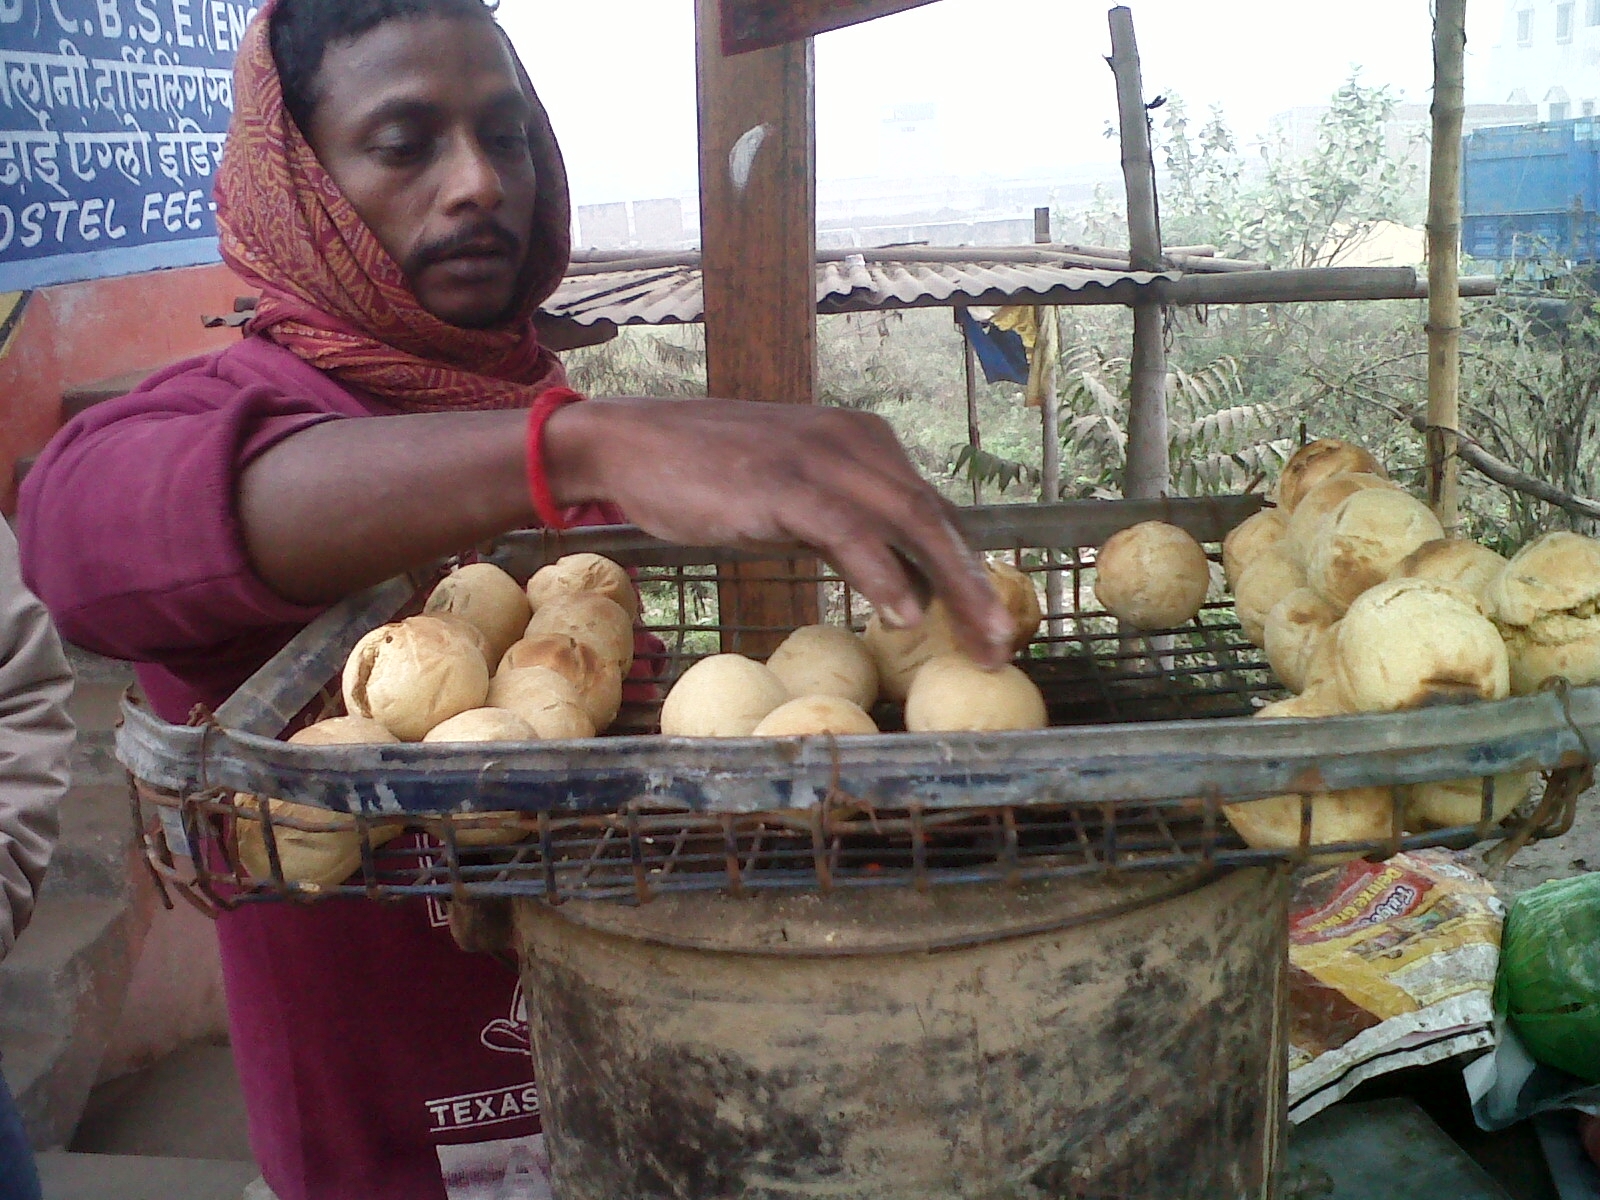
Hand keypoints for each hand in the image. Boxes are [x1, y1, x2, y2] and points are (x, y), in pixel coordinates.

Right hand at [547, 397, 1013, 666]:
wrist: (630, 445)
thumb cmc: (709, 477)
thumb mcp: (794, 496)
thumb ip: (846, 524)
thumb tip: (898, 579)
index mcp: (863, 442)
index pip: (932, 509)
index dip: (967, 568)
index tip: (988, 625)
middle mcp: (854, 442)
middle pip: (936, 517)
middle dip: (975, 585)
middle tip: (999, 645)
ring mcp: (820, 458)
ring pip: (910, 521)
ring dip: (951, 586)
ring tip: (974, 639)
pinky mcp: (784, 482)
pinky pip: (850, 530)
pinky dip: (884, 574)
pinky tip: (905, 614)